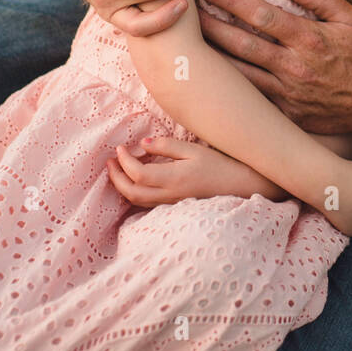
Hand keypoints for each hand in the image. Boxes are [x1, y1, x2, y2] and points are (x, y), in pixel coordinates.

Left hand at [106, 137, 286, 205]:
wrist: (242, 186)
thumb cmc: (220, 164)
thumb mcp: (194, 150)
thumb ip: (167, 146)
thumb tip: (142, 144)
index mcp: (175, 178)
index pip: (138, 173)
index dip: (124, 161)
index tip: (120, 148)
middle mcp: (170, 195)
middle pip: (131, 192)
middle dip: (115, 177)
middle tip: (110, 161)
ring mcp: (172, 203)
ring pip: (137, 201)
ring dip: (122, 185)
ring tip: (117, 169)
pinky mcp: (175, 206)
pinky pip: (147, 203)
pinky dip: (134, 192)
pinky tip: (135, 179)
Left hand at [197, 0, 351, 134]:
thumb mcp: (351, 18)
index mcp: (307, 39)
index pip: (261, 16)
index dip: (230, 1)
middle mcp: (293, 67)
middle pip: (241, 45)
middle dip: (210, 27)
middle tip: (186, 14)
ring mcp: (287, 94)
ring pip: (239, 75)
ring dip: (213, 59)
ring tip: (189, 45)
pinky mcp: (286, 115)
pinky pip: (253, 101)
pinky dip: (230, 90)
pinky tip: (210, 80)